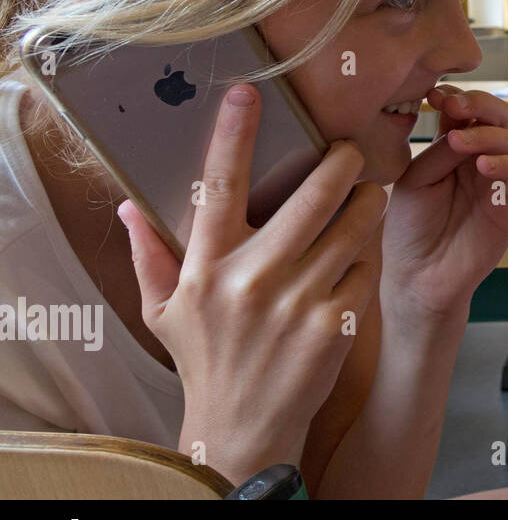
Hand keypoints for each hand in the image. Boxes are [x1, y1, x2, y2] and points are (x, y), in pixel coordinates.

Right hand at [118, 85, 384, 485]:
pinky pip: (366, 268)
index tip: (248, 93)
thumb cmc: (205, 360)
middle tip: (350, 150)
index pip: (220, 184)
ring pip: (353, 225)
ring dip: (367, 202)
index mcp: (208, 266)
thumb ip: (150, 256)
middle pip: (312, 195)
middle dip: (341, 162)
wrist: (243, 426)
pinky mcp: (336, 324)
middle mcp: (253, 278)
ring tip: (367, 196)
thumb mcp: (164, 311)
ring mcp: (299, 302)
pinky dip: (368, 256)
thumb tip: (126, 205)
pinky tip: (361, 256)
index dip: (234, 134)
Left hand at [380, 85, 507, 322]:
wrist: (418, 275)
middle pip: (497, 115)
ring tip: (460, 144)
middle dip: (478, 104)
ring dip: (487, 134)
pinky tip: (482, 167)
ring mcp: (498, 180)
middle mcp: (479, 158)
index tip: (434, 96)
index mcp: (453, 147)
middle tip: (454, 108)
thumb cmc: (410, 227)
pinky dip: (507, 164)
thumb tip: (462, 127)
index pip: (466, 110)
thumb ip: (441, 150)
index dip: (456, 97)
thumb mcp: (415, 179)